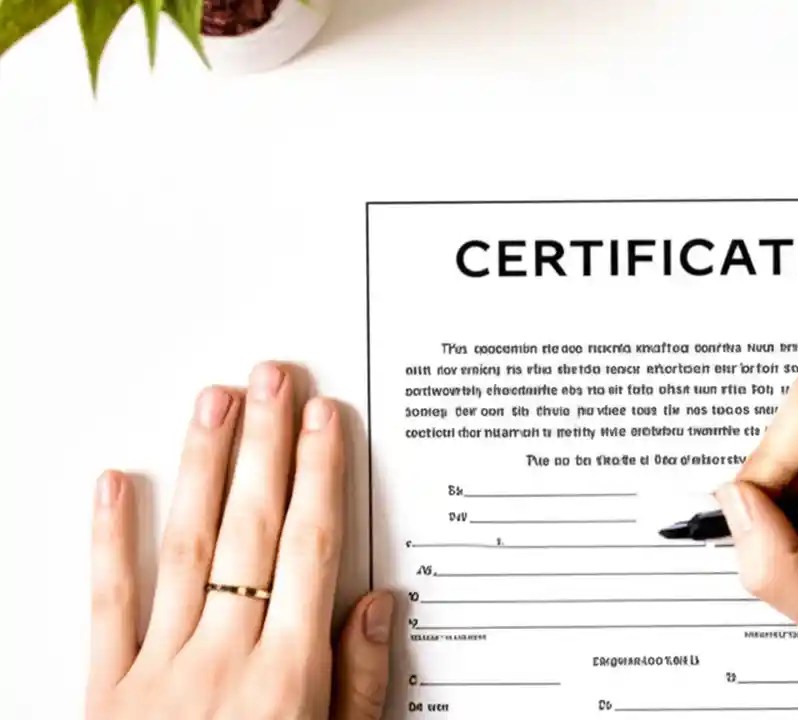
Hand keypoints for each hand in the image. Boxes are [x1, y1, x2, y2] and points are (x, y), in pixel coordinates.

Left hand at [87, 363, 391, 719]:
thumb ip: (359, 686)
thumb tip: (377, 605)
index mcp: (289, 680)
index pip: (311, 550)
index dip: (319, 474)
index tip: (322, 419)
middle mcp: (225, 662)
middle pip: (253, 531)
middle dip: (265, 445)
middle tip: (272, 378)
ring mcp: (159, 673)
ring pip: (186, 549)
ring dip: (202, 467)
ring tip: (212, 402)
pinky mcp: (105, 694)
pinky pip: (105, 606)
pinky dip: (107, 542)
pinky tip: (115, 485)